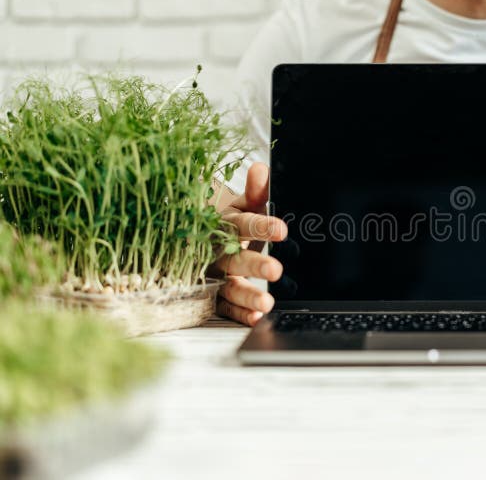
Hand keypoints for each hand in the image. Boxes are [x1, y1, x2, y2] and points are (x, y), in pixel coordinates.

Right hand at [213, 163, 286, 325]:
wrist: (200, 239)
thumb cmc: (232, 223)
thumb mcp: (244, 205)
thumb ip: (256, 191)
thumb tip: (261, 170)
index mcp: (222, 224)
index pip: (241, 225)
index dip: (261, 227)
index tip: (282, 229)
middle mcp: (214, 251)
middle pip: (233, 258)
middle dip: (254, 264)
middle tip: (276, 269)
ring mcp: (211, 275)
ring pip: (228, 286)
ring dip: (247, 295)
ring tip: (267, 302)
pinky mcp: (212, 296)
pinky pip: (225, 307)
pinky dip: (240, 313)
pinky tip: (256, 317)